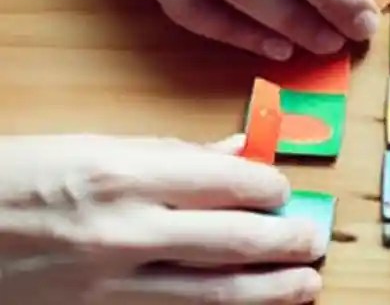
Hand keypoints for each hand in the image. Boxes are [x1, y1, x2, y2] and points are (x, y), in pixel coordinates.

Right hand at [0, 134, 323, 304]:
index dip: (270, 187)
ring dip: (269, 292)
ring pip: (213, 293)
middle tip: (314, 240)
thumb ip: (170, 152)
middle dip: (286, 241)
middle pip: (234, 240)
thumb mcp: (89, 144)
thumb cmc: (11, 178)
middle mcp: (123, 230)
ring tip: (304, 285)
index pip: (229, 182)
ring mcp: (108, 282)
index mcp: (124, 173)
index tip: (284, 189)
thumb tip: (236, 151)